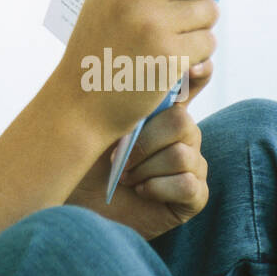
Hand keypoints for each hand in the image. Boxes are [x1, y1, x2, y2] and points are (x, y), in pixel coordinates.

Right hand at [56, 0, 226, 146]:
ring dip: (200, 26)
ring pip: (211, 9)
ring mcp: (151, 20)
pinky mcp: (168, 53)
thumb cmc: (102, 45)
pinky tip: (167, 62)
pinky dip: (195, 54)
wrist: (79, 100)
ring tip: (167, 40)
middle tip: (187, 3)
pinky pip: (207, 43)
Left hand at [65, 61, 210, 240]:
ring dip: (145, 169)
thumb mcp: (100, 126)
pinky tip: (140, 191)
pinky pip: (188, 183)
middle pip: (181, 121)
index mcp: (162, 111)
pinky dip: (157, 188)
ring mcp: (192, 165)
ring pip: (181, 154)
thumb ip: (126, 101)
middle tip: (118, 158)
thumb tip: (147, 73)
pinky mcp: (194, 196)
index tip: (189, 66)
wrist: (79, 209)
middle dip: (143, 141)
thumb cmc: (86, 165)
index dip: (197, 74)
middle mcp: (183, 135)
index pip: (193, 82)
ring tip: (125, 178)